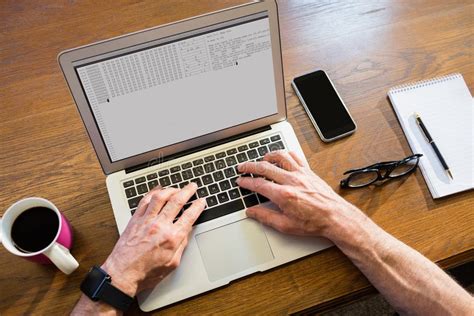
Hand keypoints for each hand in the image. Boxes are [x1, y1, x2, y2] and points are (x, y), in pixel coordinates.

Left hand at [101, 183, 205, 296]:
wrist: (123, 274)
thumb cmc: (146, 273)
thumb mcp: (172, 263)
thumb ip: (181, 246)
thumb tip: (185, 233)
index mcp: (172, 238)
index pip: (189, 216)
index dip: (198, 206)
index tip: (201, 201)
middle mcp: (159, 226)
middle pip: (177, 201)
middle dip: (187, 191)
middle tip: (192, 186)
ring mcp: (146, 221)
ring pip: (160, 196)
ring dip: (171, 189)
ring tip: (176, 188)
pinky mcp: (135, 220)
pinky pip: (144, 200)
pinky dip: (152, 192)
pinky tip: (157, 190)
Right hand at [237, 151, 365, 238]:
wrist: (335, 217)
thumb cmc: (314, 223)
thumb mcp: (285, 226)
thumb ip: (265, 217)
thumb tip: (252, 212)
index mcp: (284, 195)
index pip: (258, 184)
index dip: (246, 182)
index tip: (240, 181)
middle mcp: (292, 181)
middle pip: (265, 167)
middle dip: (250, 166)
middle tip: (242, 167)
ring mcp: (301, 174)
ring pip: (280, 157)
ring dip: (267, 156)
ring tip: (261, 160)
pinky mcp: (309, 172)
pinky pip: (295, 157)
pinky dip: (285, 155)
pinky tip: (281, 158)